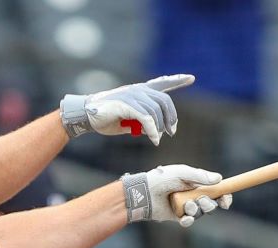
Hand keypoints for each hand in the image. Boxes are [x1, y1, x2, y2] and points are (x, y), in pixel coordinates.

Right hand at [62, 74, 193, 144]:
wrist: (86, 116)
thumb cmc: (105, 118)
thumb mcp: (128, 122)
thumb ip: (142, 123)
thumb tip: (154, 130)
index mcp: (139, 91)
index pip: (161, 83)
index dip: (177, 80)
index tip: (191, 78)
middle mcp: (137, 90)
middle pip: (164, 101)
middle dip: (171, 118)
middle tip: (172, 132)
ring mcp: (132, 95)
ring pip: (156, 111)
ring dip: (160, 127)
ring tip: (158, 138)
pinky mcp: (127, 104)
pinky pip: (147, 118)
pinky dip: (152, 130)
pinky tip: (154, 139)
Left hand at [123, 165, 231, 226]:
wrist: (144, 193)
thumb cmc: (162, 179)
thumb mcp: (182, 173)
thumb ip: (200, 176)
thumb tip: (219, 179)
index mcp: (196, 183)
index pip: (215, 190)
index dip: (223, 196)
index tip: (226, 201)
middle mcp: (192, 195)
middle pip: (210, 203)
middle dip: (210, 204)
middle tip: (203, 201)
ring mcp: (185, 206)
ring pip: (200, 213)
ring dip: (197, 210)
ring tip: (188, 206)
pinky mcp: (177, 216)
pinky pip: (189, 221)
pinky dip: (189, 220)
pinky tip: (185, 218)